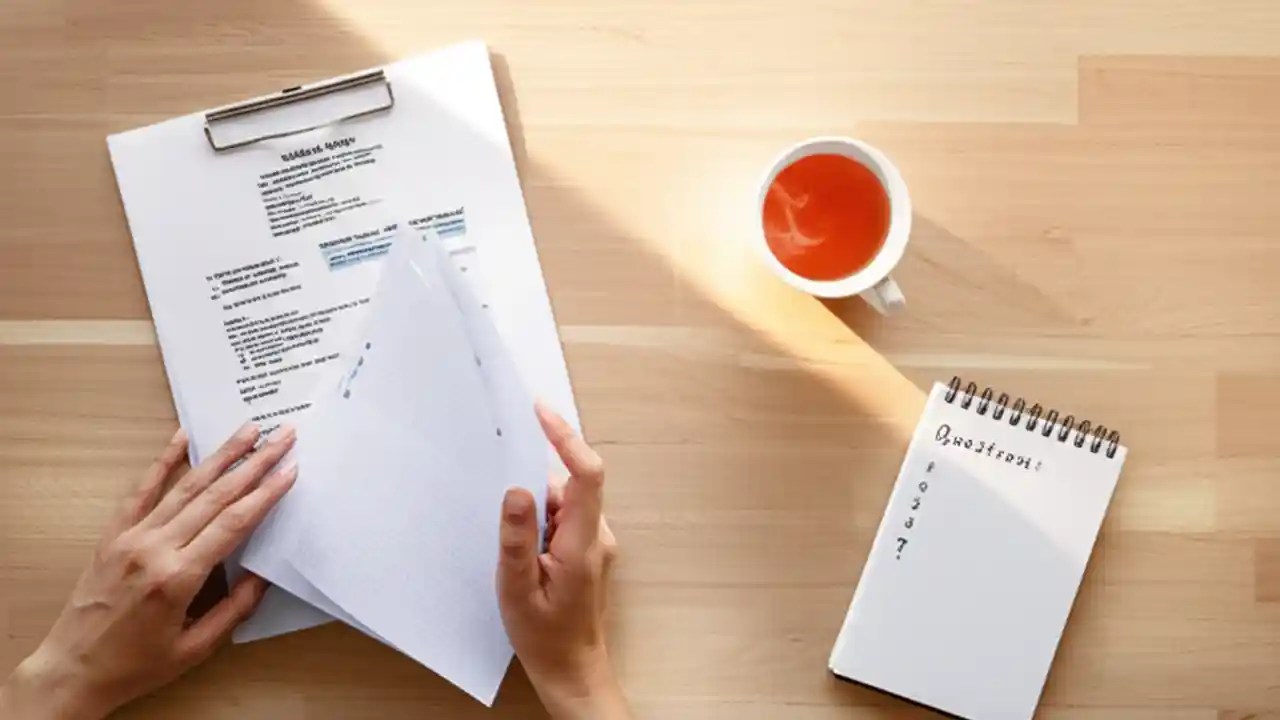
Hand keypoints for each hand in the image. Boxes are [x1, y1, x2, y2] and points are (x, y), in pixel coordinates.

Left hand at [0, 423, 297, 719]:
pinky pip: (141, 490)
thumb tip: (264, 576)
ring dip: (221, 455)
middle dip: (254, 464)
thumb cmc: (136, 666)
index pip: (233, 524)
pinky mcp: (113, 535)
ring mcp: (131, 537)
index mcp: (178, 577)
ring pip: (184, 486)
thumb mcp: (196, 648)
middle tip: (281, 437)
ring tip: (248, 430)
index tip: (289, 470)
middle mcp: (155, 548)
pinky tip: (182, 437)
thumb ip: (235, 609)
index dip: (266, 494)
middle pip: (215, 496)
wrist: (72, 669)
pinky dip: (163, 461)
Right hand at [497, 404, 629, 719]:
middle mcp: (597, 536)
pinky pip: (566, 518)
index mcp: (583, 543)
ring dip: (537, 510)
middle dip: (534, 482)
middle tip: (500, 489)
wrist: (573, 670)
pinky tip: (523, 550)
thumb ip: (517, 539)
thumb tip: (516, 490)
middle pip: (571, 484)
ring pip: (565, 502)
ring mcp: (596, 543)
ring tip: (513, 545)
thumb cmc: (545, 638)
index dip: (566, 438)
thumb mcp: (516, 589)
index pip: (587, 474)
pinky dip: (543, 521)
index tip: (541, 412)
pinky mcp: (589, 550)